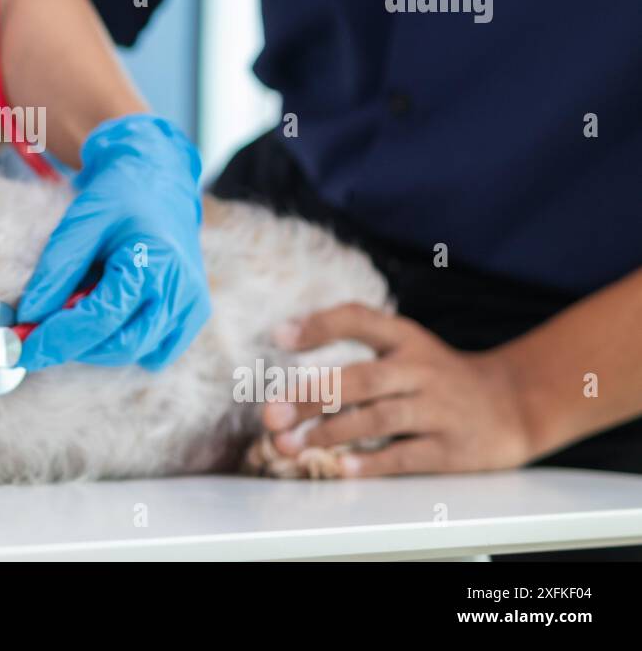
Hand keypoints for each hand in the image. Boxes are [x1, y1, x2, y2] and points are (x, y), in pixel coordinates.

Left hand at [17, 114, 209, 370]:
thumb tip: (30, 318)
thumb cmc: (120, 197)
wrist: (160, 181)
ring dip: (96, 344)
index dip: (56, 339)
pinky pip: (152, 351)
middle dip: (73, 347)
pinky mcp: (192, 316)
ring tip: (78, 305)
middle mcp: (181, 292)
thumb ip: (56, 270)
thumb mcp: (82, 221)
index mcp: (156, 263)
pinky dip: (123, 342)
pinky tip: (109, 313)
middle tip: (38, 334)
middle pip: (120, 346)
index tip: (20, 350)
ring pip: (134, 353)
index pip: (99, 320)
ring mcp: (192, 307)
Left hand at [263, 304, 535, 475]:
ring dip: (330, 433)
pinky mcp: (451, 448)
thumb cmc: (437, 376)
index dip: (319, 325)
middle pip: (361, 379)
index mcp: (405, 338)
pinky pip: (405, 456)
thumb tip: (283, 341)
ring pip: (378, 419)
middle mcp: (421, 369)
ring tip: (291, 445)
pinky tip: (340, 467)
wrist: (513, 405)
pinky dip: (370, 462)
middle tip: (272, 414)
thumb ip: (355, 342)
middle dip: (312, 396)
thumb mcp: (406, 346)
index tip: (279, 337)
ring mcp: (438, 408)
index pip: (359, 319)